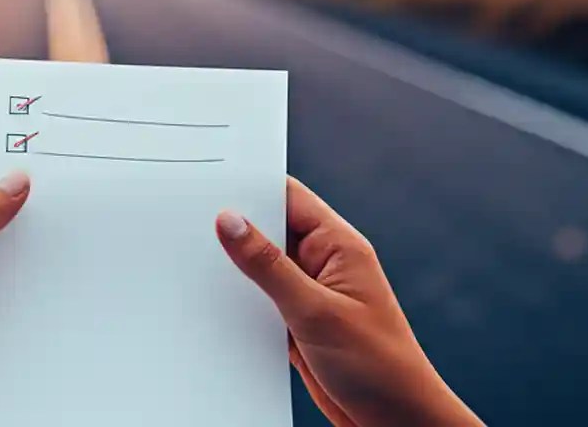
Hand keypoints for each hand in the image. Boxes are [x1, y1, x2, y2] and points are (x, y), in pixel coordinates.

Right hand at [215, 176, 481, 426]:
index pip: (289, 197)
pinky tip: (214, 305)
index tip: (209, 184)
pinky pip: (263, 301)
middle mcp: (325, 263)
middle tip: (189, 226)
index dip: (251, 187)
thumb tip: (230, 221)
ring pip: (262, 268)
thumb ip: (269, 266)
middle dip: (235, 229)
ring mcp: (312, 294)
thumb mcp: (315, 311)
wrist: (397, 422)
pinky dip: (241, 302)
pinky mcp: (300, 323)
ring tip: (195, 267)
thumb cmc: (378, 367)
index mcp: (339, 246)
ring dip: (235, 270)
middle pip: (271, 230)